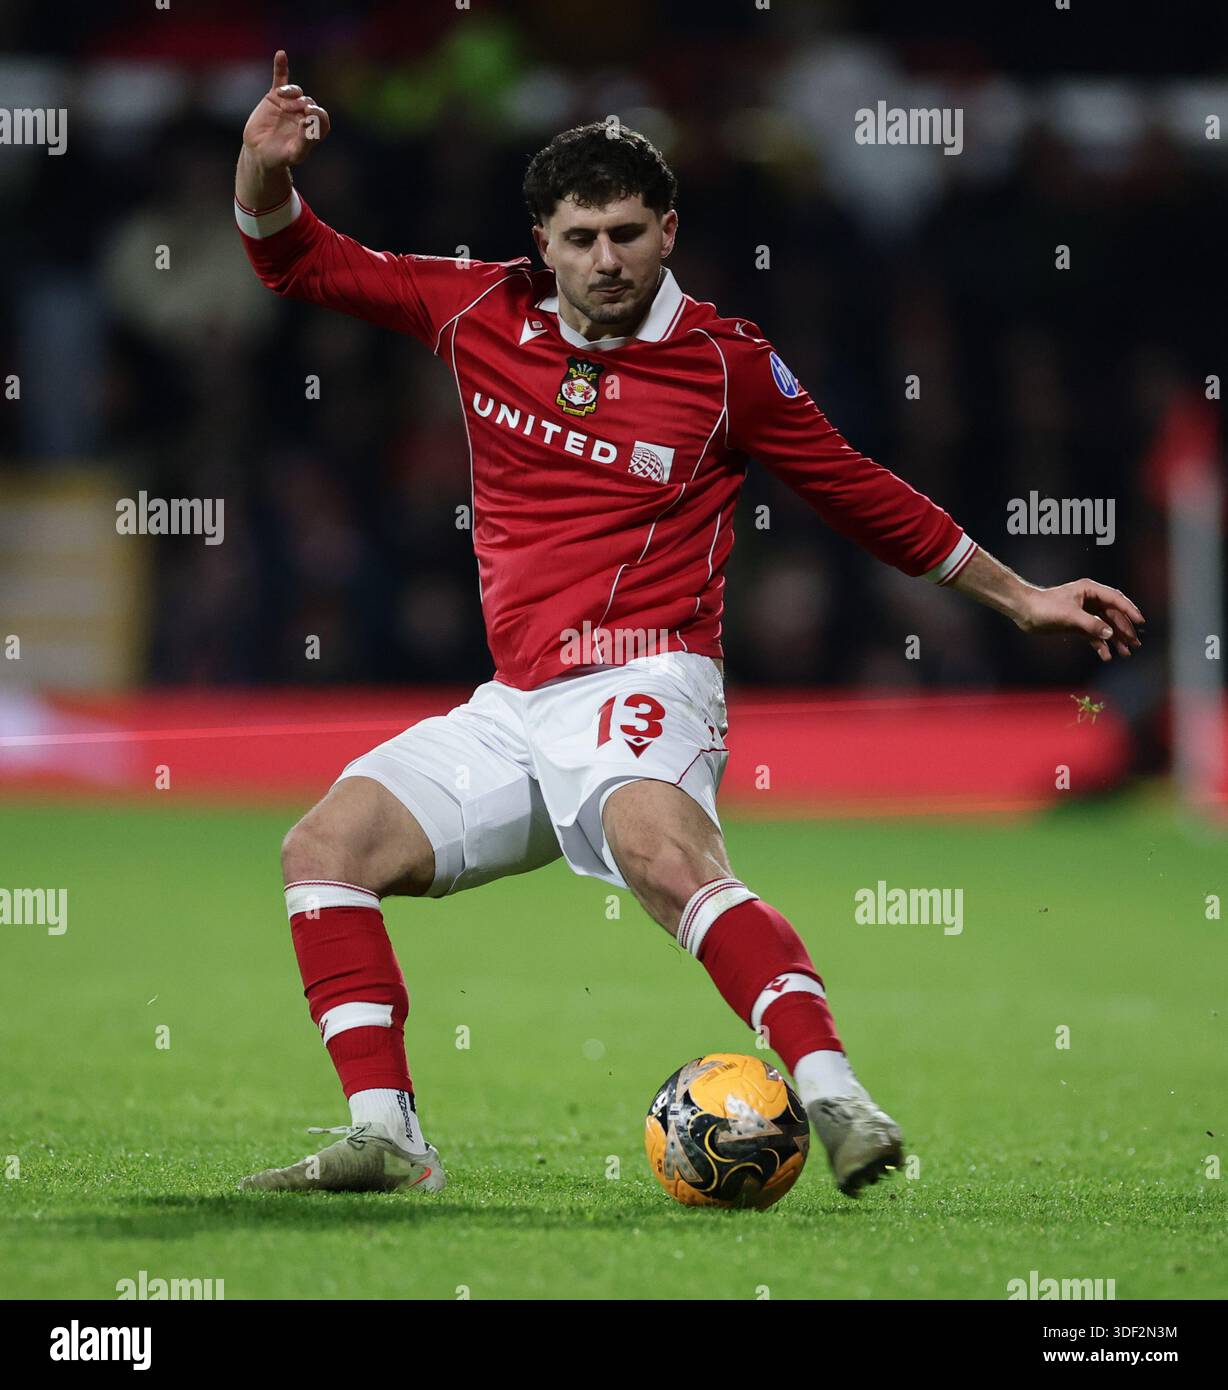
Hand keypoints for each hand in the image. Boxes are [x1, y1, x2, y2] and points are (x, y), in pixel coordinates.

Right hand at [242, 50, 330, 170]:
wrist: (258, 152)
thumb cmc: (280, 157)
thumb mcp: (295, 154)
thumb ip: (305, 140)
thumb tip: (309, 121)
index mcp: (313, 129)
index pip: (322, 118)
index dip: (318, 115)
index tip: (308, 115)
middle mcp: (304, 115)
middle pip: (309, 103)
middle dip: (301, 105)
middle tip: (288, 110)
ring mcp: (290, 104)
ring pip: (296, 92)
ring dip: (291, 93)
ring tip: (282, 101)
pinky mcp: (275, 96)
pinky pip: (280, 78)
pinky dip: (280, 67)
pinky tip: (281, 54)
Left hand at [1015, 578, 1144, 661]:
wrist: (1024, 612)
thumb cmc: (1045, 607)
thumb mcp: (1070, 615)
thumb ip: (1091, 624)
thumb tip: (1110, 634)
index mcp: (1090, 590)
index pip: (1116, 600)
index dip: (1129, 611)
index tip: (1141, 622)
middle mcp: (1090, 600)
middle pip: (1113, 615)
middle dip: (1124, 630)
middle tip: (1135, 644)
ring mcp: (1084, 613)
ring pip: (1105, 626)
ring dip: (1115, 639)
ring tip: (1126, 653)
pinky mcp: (1076, 625)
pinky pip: (1093, 635)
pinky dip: (1100, 645)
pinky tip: (1106, 656)